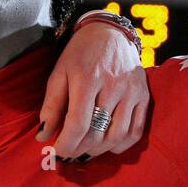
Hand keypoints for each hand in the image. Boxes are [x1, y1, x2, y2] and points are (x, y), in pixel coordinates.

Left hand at [37, 25, 148, 159]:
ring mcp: (131, 92)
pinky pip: (137, 129)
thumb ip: (51, 105)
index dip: (66, 144)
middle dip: (79, 149)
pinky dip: (122, 144)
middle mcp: (113, 86)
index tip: (57, 152)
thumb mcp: (59, 73)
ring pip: (117, 134)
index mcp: (87, 79)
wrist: (110, 33)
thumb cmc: (80, 54)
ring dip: (99, 150)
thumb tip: (43, 135)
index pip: (78, 123)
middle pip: (97, 132)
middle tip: (69, 153)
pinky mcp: (144, 95)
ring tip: (85, 151)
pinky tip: (108, 146)